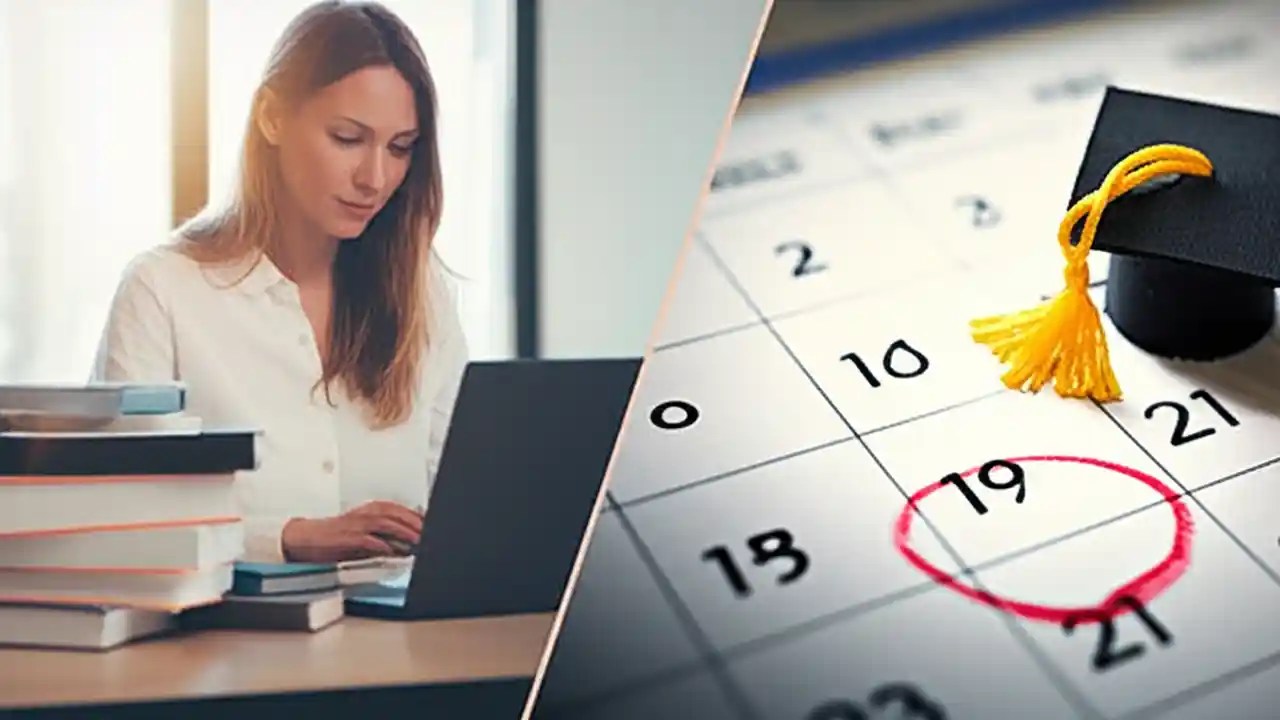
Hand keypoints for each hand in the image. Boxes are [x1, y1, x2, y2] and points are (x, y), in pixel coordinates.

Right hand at [280, 500, 422, 562]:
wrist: (307, 538)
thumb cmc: (336, 536)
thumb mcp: (364, 533)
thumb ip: (385, 536)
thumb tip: (408, 545)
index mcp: (371, 510)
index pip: (399, 509)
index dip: (416, 517)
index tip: (431, 525)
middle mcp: (366, 514)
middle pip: (396, 514)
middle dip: (414, 524)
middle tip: (429, 534)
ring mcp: (357, 525)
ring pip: (386, 523)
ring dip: (403, 532)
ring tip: (417, 541)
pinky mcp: (348, 537)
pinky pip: (369, 540)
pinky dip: (382, 544)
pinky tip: (392, 550)